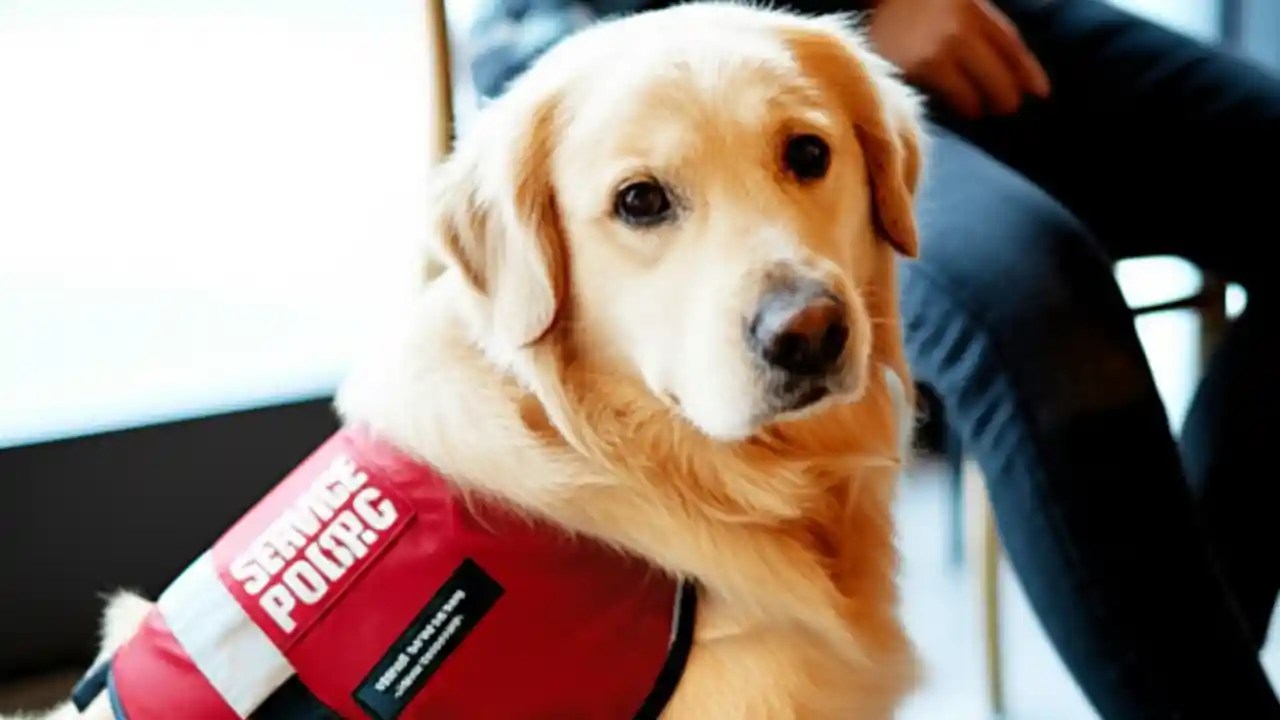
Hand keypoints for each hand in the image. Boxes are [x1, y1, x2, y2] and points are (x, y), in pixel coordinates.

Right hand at [867, 0, 1050, 117]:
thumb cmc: (921, 1)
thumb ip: (980, 21)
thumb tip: (1008, 55)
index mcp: (972, 9)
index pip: (1009, 43)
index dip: (1028, 71)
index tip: (1041, 92)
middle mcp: (958, 29)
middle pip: (993, 70)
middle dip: (1004, 93)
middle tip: (1009, 108)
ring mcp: (934, 49)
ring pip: (967, 87)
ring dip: (977, 103)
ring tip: (979, 109)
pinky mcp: (912, 66)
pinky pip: (941, 91)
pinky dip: (953, 101)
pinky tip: (957, 106)